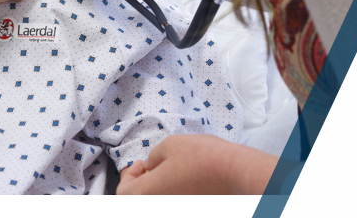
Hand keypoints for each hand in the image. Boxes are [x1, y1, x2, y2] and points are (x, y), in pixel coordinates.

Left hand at [116, 134, 276, 194]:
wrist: (233, 171)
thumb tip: (151, 166)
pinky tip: (181, 181)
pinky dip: (170, 194)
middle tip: (151, 169)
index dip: (128, 175)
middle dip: (140, 184)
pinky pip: (171, 202)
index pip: (123, 192)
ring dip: (155, 189)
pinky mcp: (191, 207)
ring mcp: (175, 209)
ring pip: (156, 202)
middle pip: (138, 200)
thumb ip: (152, 158)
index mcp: (147, 193)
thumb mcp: (168, 146)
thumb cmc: (201, 156)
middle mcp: (160, 207)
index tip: (142, 163)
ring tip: (168, 173)